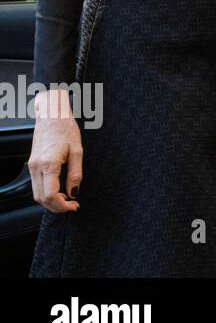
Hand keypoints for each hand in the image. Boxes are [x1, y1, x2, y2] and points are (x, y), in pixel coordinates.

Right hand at [27, 89, 81, 212]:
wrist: (52, 116)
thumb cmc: (66, 129)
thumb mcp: (78, 151)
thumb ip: (76, 174)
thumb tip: (74, 192)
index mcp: (48, 164)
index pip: (50, 195)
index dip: (62, 205)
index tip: (74, 205)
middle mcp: (36, 167)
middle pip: (41, 198)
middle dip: (56, 206)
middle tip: (72, 206)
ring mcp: (32, 166)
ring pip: (36, 193)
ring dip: (50, 201)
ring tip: (67, 199)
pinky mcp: (32, 164)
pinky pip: (36, 185)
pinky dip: (46, 192)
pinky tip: (59, 190)